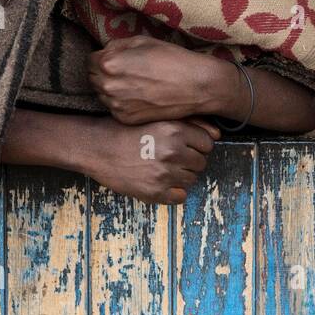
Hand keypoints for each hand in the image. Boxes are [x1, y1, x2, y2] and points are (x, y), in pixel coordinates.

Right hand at [83, 116, 220, 204]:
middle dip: (189, 160)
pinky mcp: (154, 192)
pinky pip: (180, 197)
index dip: (196, 144)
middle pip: (201, 162)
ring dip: (181, 175)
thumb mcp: (157, 118)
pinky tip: (158, 181)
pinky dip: (172, 191)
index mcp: (175, 130)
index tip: (183, 145)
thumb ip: (190, 122)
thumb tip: (217, 134)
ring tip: (161, 167)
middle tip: (168, 157)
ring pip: (192, 179)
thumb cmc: (126, 130)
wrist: (97, 148)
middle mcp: (172, 152)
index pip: (208, 143)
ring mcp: (164, 174)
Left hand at [87, 35, 232, 124]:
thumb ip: (116, 46)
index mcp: (109, 63)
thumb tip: (104, 51)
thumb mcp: (142, 41)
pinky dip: (122, 102)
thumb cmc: (171, 59)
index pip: (89, 61)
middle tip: (124, 71)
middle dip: (103, 73)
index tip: (113, 59)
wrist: (194, 86)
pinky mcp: (126, 119)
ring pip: (102, 94)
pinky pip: (114, 108)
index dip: (101, 58)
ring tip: (134, 83)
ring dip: (112, 89)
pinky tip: (139, 95)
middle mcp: (108, 86)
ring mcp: (117, 105)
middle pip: (93, 78)